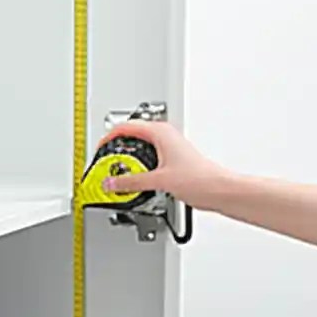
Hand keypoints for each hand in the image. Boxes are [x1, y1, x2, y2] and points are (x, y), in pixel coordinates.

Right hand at [96, 120, 230, 209]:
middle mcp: (164, 135)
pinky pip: (147, 159)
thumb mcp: (158, 180)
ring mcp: (168, 147)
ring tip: (118, 176)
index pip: (124, 126)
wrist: (218, 189)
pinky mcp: (171, 160)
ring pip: (139, 148)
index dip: (108, 138)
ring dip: (127, 161)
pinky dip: (137, 168)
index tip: (98, 151)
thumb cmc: (199, 178)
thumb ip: (131, 182)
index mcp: (160, 132)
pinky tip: (135, 181)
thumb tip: (112, 183)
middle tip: (106, 166)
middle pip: (130, 136)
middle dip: (116, 151)